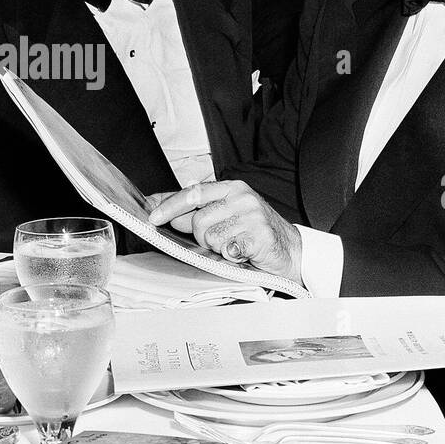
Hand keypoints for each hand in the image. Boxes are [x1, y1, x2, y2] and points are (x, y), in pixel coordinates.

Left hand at [147, 181, 301, 279]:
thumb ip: (197, 213)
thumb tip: (166, 213)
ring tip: (235, 245)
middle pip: (199, 220)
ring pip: (211, 237)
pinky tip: (242, 253)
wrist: (291, 250)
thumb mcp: (226, 216)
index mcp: (233, 188)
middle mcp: (243, 198)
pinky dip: (232, 255)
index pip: (193, 192)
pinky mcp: (259, 236)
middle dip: (203, 236)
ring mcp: (253, 216)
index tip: (153, 216)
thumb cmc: (256, 233)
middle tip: (222, 240)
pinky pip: (229, 249)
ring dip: (218, 248)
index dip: (170, 205)